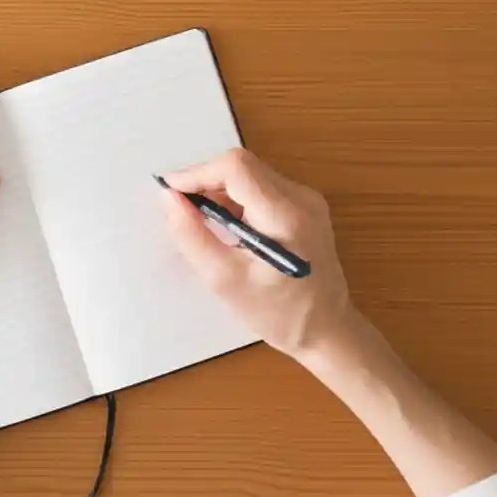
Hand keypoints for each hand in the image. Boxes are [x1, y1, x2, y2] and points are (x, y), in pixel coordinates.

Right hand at [161, 148, 355, 359]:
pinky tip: (229, 228)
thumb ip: (193, 236)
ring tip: (205, 224)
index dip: (197, 173)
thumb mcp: (225, 281)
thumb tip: (169, 199)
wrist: (327, 329)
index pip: (236, 168)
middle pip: (243, 167)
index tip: (171, 192)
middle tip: (184, 212)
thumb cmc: (277, 314)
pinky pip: (263, 188)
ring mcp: (308, 200)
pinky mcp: (306, 207)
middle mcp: (302, 198)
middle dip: (206, 182)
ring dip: (221, 191)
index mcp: (285, 216)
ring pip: (251, 175)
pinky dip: (237, 200)